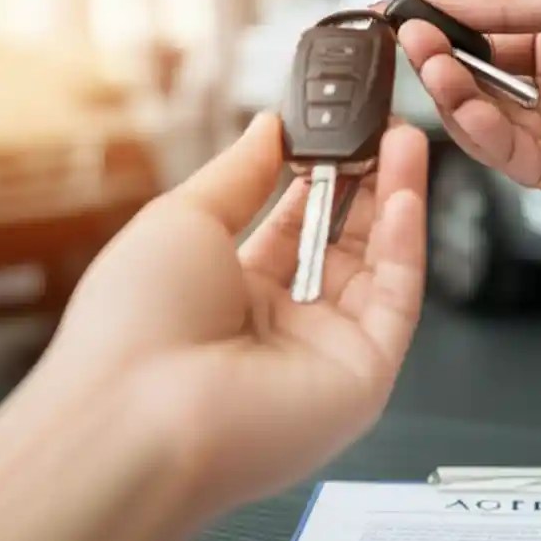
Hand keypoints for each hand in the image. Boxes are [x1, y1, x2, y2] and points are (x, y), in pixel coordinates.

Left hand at [0, 113, 428, 510]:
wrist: (135, 414)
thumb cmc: (133, 325)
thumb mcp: (182, 220)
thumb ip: (240, 172)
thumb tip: (270, 126)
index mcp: (230, 296)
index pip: (293, 228)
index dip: (321, 176)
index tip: (341, 127)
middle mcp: (281, 329)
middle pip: (344, 244)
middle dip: (368, 182)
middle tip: (386, 125)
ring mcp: (324, 354)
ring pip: (378, 267)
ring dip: (396, 200)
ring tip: (406, 139)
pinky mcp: (361, 379)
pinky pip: (394, 302)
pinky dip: (404, 246)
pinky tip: (404, 194)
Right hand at [400, 0, 540, 208]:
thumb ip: (514, 0)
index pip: (485, 36)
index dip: (444, 29)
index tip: (406, 15)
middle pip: (480, 85)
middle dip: (441, 64)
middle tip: (414, 40)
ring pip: (492, 126)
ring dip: (454, 100)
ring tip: (433, 66)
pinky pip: (522, 162)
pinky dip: (487, 136)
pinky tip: (467, 106)